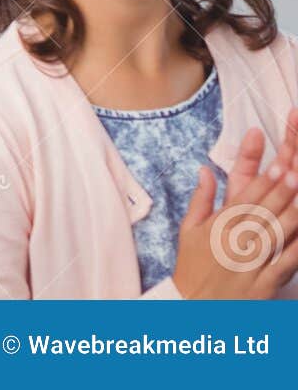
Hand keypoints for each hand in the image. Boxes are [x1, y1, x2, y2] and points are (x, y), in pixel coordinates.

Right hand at [173, 111, 297, 297]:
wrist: (193, 308)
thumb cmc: (192, 267)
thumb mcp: (188, 230)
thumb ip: (201, 199)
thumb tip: (205, 170)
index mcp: (216, 228)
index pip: (244, 200)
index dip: (264, 182)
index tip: (279, 166)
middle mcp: (234, 243)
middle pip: (264, 213)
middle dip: (283, 193)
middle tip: (297, 174)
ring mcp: (250, 264)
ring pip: (278, 235)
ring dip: (294, 216)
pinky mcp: (264, 284)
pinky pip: (286, 263)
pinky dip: (297, 248)